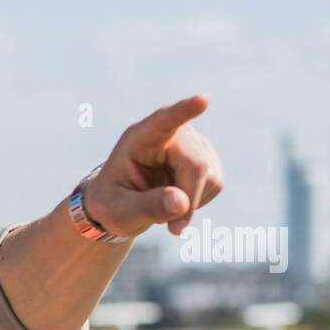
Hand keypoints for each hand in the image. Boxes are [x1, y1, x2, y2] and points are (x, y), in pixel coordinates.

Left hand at [81, 94, 224, 238]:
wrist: (121, 204)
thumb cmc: (113, 204)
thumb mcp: (119, 211)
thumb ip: (146, 207)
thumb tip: (181, 203)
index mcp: (140, 138)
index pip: (163, 121)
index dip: (184, 112)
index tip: (202, 100)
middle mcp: (170, 133)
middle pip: (195, 164)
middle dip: (188, 199)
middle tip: (173, 229)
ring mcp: (192, 143)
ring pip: (211, 177)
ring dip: (191, 203)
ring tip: (162, 206)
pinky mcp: (207, 157)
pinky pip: (216, 184)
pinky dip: (199, 202)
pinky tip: (178, 201)